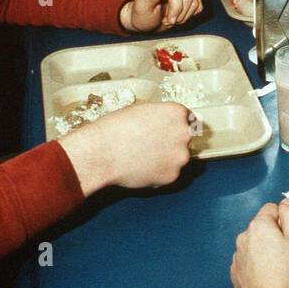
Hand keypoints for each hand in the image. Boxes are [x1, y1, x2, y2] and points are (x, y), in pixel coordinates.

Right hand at [76, 101, 195, 189]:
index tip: (167, 131)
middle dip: (171, 142)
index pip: (187, 118)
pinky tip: (141, 168)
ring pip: (177, 158)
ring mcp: (179, 157)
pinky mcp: (172, 176)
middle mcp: (183, 134)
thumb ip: (159, 117)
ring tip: (143, 157)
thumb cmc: (114, 129)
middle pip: (184, 139)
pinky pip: (168, 174)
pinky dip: (158, 173)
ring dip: (166, 159)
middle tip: (152, 145)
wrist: (101, 153)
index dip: (174, 125)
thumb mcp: (141, 111)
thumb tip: (163, 123)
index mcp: (176, 113)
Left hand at [121, 0, 201, 32]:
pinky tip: (178, 16)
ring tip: (171, 19)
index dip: (176, 8)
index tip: (168, 21)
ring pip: (194, 2)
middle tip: (167, 21)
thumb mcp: (142, 7)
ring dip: (184, 16)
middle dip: (179, 14)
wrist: (147, 20)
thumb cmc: (142, 14)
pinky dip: (189, 15)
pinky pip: (198, 5)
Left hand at [231, 200, 288, 287]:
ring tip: (276, 267)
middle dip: (273, 234)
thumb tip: (285, 203)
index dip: (284, 220)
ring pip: (253, 244)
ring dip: (263, 249)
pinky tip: (265, 277)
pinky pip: (247, 261)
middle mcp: (243, 237)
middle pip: (261, 227)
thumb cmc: (286, 272)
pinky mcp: (234, 272)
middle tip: (286, 252)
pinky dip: (255, 264)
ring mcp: (236, 256)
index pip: (271, 208)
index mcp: (258, 226)